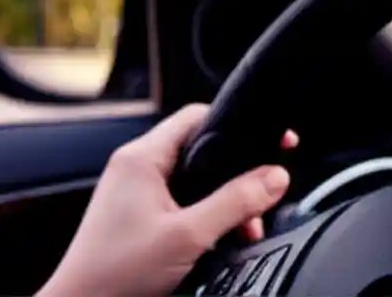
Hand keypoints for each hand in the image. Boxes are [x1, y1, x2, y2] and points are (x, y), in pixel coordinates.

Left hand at [37, 104, 297, 296]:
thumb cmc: (115, 275)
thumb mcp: (188, 235)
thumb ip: (236, 202)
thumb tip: (276, 176)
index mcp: (142, 158)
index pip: (199, 117)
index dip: (239, 125)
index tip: (274, 143)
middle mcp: (136, 168)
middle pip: (203, 151)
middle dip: (238, 176)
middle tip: (262, 200)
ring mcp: (135, 193)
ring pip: (197, 181)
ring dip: (226, 201)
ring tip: (244, 229)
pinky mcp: (138, 217)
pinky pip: (185, 203)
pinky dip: (208, 216)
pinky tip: (221, 239)